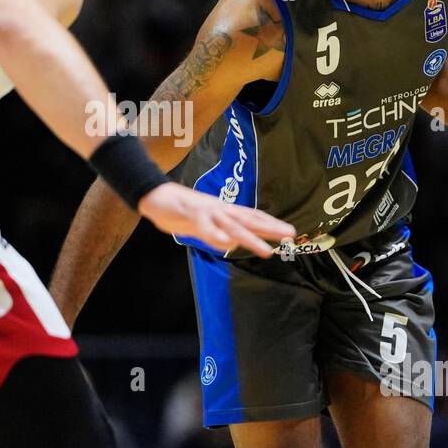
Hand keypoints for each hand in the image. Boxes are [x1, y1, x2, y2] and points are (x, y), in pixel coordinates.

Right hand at [137, 182, 294, 257]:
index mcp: (224, 211)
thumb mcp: (203, 225)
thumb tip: (232, 243)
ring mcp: (207, 212)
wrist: (157, 196)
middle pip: (249, 220)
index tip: (288, 231)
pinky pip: (205, 228)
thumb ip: (218, 233)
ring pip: (232, 226)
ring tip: (266, 251)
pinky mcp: (190, 216)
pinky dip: (215, 236)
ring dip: (250, 239)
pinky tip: (225, 245)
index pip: (252, 216)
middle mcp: (220, 210)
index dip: (271, 223)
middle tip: (290, 234)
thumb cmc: (182, 210)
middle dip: (270, 228)